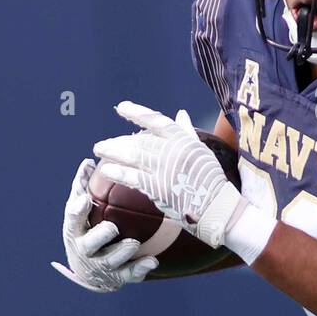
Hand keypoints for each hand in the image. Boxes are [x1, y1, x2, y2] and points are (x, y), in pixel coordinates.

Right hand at [50, 158, 159, 292]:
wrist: (90, 269)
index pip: (72, 219)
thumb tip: (88, 162)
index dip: (77, 211)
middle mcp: (85, 251)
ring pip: (110, 262)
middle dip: (100, 236)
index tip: (85, 199)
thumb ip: (83, 188)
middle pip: (89, 245)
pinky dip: (140, 269)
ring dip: (122, 252)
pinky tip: (152, 261)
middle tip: (112, 227)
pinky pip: (129, 275)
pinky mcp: (117, 278)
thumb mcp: (81, 211)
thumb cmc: (87, 229)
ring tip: (134, 243)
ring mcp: (100, 267)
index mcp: (74, 231)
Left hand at [92, 103, 242, 247]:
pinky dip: (119, 172)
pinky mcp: (160, 188)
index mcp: (185, 140)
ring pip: (134, 156)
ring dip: (113, 152)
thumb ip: (187, 132)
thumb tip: (180, 113)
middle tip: (103, 145)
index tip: (120, 107)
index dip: (137, 112)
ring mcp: (167, 170)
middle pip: (141, 140)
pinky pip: (134, 178)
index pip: (157, 121)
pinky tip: (107, 170)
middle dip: (119, 141)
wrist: (218, 208)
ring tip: (99, 150)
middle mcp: (175, 151)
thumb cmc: (210, 180)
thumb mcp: (201, 151)